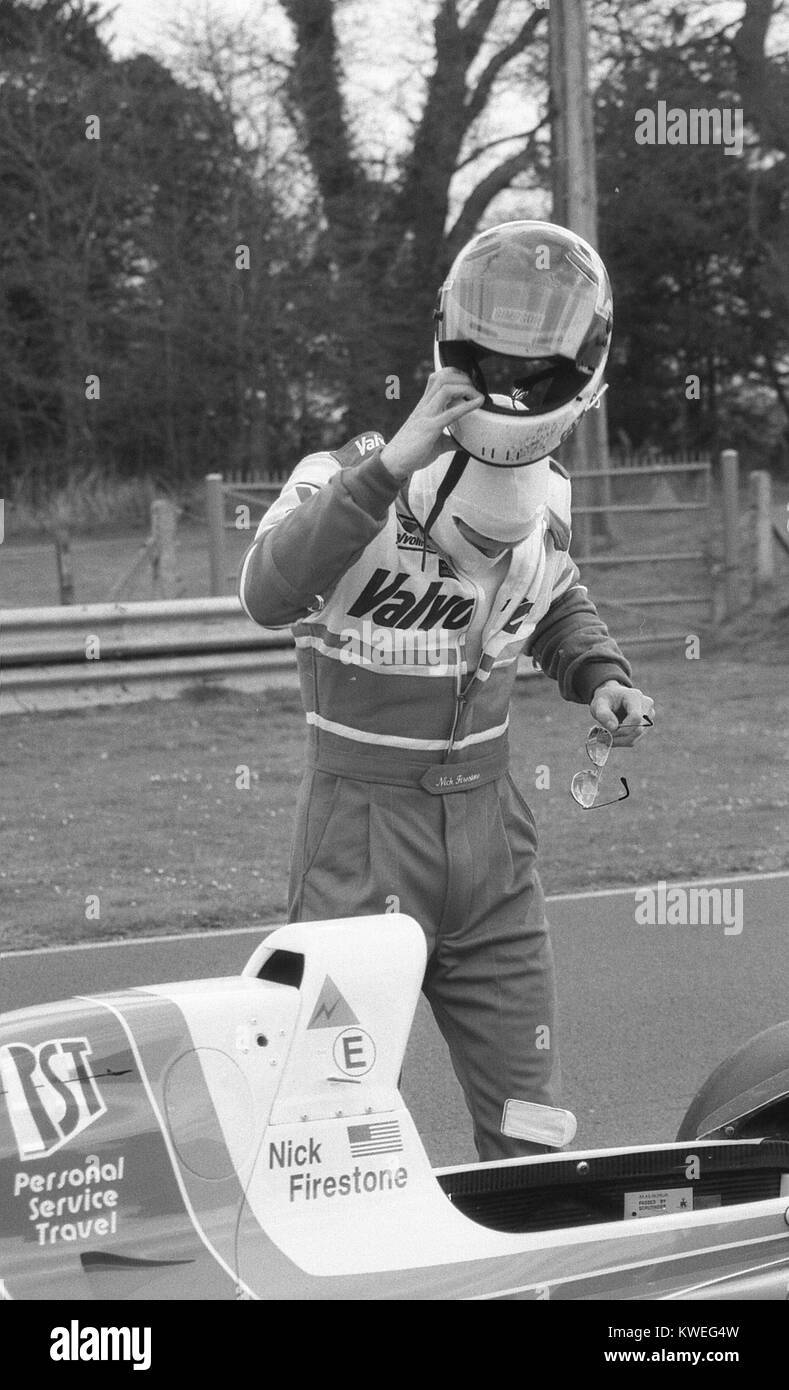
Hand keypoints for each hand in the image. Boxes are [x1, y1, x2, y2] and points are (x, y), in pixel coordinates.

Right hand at [380, 368, 483, 482]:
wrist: (393, 463)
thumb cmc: (411, 453)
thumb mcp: (434, 442)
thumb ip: (449, 440)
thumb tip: (463, 444)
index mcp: (424, 406)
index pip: (437, 379)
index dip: (454, 374)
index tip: (468, 382)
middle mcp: (425, 406)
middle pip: (442, 377)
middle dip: (462, 377)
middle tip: (475, 387)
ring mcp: (426, 415)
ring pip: (446, 388)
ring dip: (465, 387)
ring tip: (477, 394)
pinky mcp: (430, 428)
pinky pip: (451, 413)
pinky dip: (468, 405)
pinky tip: (479, 403)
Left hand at [589, 681, 654, 746]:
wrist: (611, 698)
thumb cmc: (605, 699)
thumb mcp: (598, 703)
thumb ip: (603, 714)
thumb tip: (613, 728)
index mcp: (635, 696)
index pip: (636, 717)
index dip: (622, 729)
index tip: (608, 731)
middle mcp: (646, 705)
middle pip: (637, 729)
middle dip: (619, 736)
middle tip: (603, 736)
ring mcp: (649, 716)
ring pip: (636, 736)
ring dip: (619, 740)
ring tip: (606, 735)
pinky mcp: (646, 726)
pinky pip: (635, 739)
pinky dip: (621, 741)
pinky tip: (612, 736)